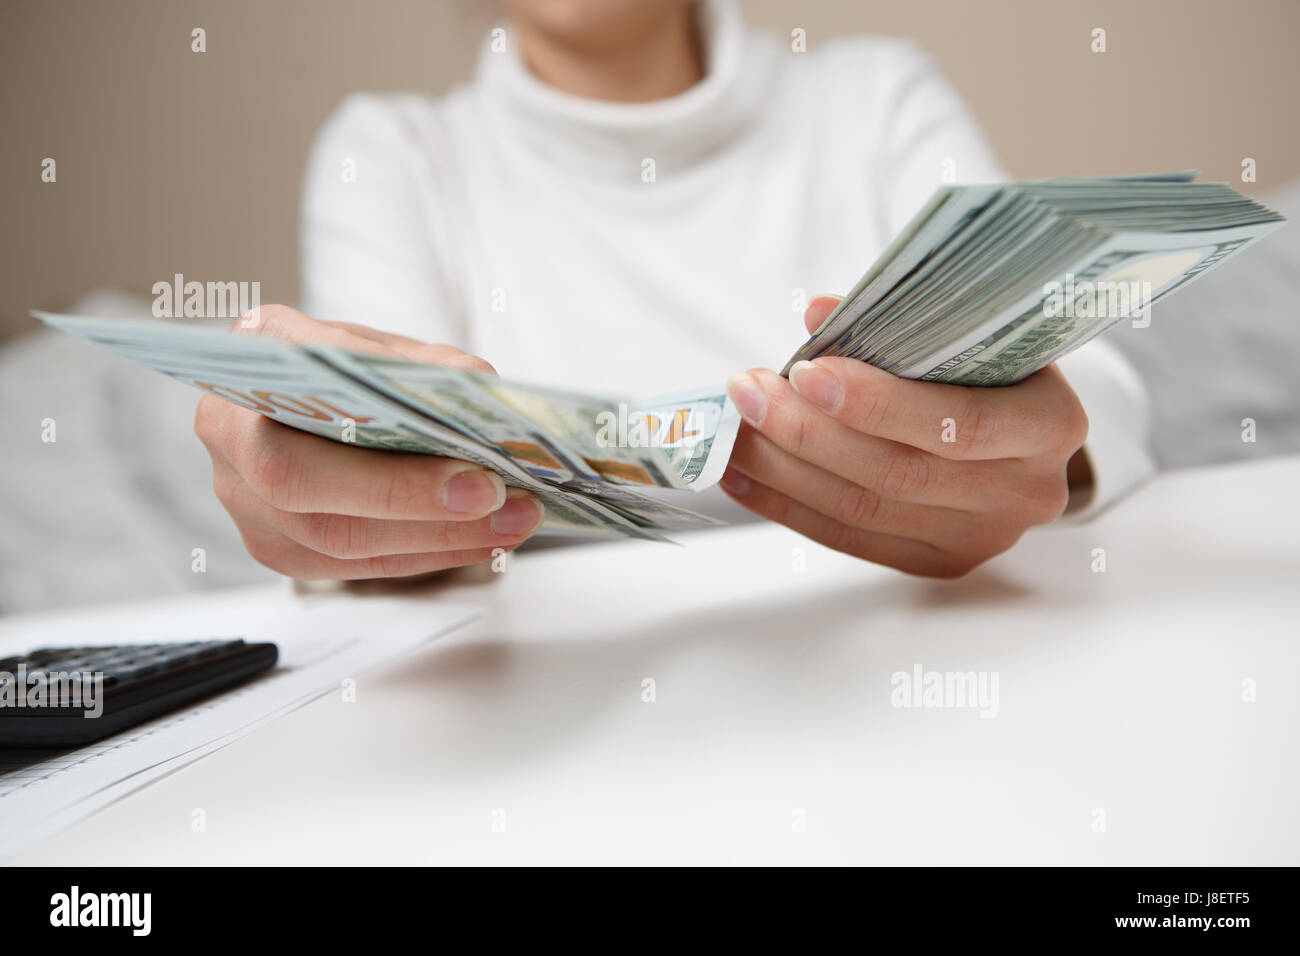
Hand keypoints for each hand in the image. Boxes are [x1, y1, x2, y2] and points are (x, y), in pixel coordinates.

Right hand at [195, 305, 544, 579]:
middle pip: (300, 481)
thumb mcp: (389, 348)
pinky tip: (483, 539)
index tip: (452, 437)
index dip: (366, 411)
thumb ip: (427, 365)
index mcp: (254, 354)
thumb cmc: (350, 370)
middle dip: (408, 496)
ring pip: (332, 538)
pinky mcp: (275, 547)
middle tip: (491, 494)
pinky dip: (429, 553)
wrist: (317, 402)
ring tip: (510, 520)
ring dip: (436, 536)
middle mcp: (227, 426)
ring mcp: (241, 496)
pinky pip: (355, 566)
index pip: (298, 381)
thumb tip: (477, 389)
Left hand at [720, 295, 1091, 577]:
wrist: (1027, 435)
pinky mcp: (937, 562)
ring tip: (733, 429)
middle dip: (807, 431)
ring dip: (783, 469)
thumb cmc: (994, 369)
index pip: (958, 423)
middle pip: (897, 472)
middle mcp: (1023, 492)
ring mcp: (980, 537)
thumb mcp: (974, 332)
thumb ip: (907, 323)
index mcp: (1049, 424)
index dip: (877, 402)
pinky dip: (787, 505)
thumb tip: (819, 314)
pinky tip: (742, 475)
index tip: (807, 371)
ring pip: (863, 509)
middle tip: (748, 391)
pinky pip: (849, 539)